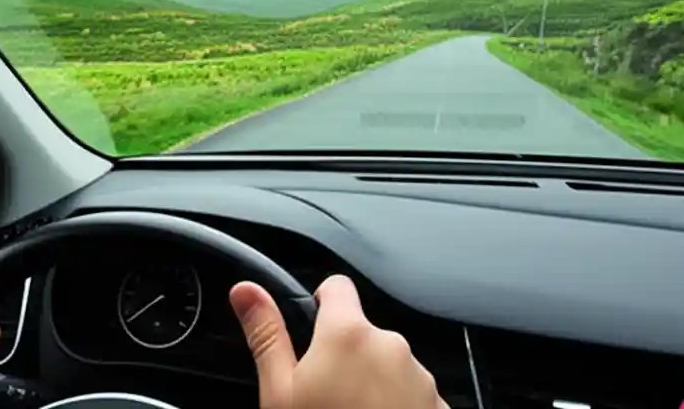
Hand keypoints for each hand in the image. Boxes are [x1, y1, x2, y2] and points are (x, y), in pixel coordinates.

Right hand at [229, 275, 446, 408]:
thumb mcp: (281, 394)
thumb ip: (266, 335)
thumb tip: (245, 291)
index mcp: (348, 334)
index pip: (336, 287)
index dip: (319, 303)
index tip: (309, 330)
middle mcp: (391, 347)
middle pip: (360, 334)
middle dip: (342, 357)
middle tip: (321, 398)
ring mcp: (421, 379)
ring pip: (387, 367)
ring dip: (370, 385)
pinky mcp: (438, 407)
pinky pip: (411, 396)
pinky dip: (395, 408)